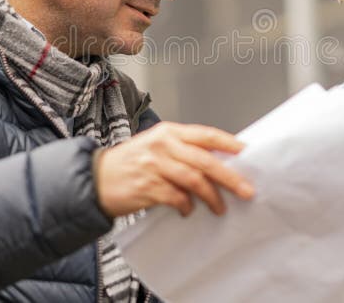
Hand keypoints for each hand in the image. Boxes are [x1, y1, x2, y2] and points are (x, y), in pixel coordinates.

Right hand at [94, 122, 254, 216]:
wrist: (96, 178)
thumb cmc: (130, 163)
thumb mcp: (157, 146)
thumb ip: (183, 150)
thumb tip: (218, 163)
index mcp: (169, 132)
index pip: (206, 135)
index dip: (229, 144)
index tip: (248, 153)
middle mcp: (163, 145)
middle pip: (205, 160)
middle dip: (230, 177)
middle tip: (246, 191)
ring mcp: (154, 165)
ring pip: (194, 180)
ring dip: (211, 197)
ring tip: (219, 208)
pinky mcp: (147, 186)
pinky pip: (177, 198)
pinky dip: (187, 206)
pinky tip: (188, 211)